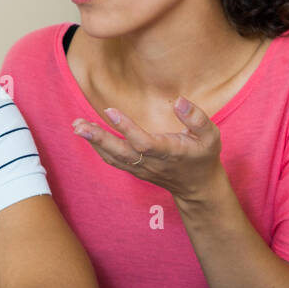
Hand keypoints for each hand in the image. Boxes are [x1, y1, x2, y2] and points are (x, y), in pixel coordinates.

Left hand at [72, 97, 222, 203]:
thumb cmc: (204, 156)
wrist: (197, 186)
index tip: (110, 110)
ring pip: (113, 157)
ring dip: (94, 142)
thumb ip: (197, 118)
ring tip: (77, 126)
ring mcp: (141, 169)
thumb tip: (179, 101)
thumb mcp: (211, 136)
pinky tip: (88, 134)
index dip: (126, 128)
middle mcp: (152, 163)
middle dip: (99, 139)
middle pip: (121, 152)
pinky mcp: (135, 170)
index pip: (144, 143)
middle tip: (78, 125)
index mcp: (170, 153)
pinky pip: (113, 160)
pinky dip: (98, 148)